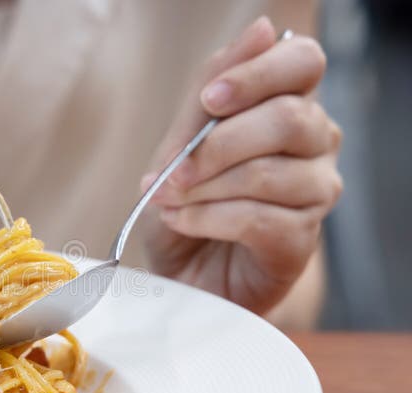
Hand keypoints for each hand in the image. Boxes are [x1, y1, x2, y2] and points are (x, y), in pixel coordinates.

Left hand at [141, 16, 341, 316]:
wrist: (180, 272)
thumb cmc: (185, 205)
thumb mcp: (180, 145)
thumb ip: (210, 93)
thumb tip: (261, 30)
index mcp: (287, 105)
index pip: (301, 62)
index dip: (257, 74)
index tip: (211, 101)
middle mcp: (314, 143)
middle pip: (287, 118)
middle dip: (214, 146)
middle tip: (168, 172)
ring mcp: (314, 192)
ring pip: (268, 172)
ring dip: (203, 188)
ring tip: (170, 201)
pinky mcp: (301, 239)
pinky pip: (258, 217)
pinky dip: (207, 218)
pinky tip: (183, 221)